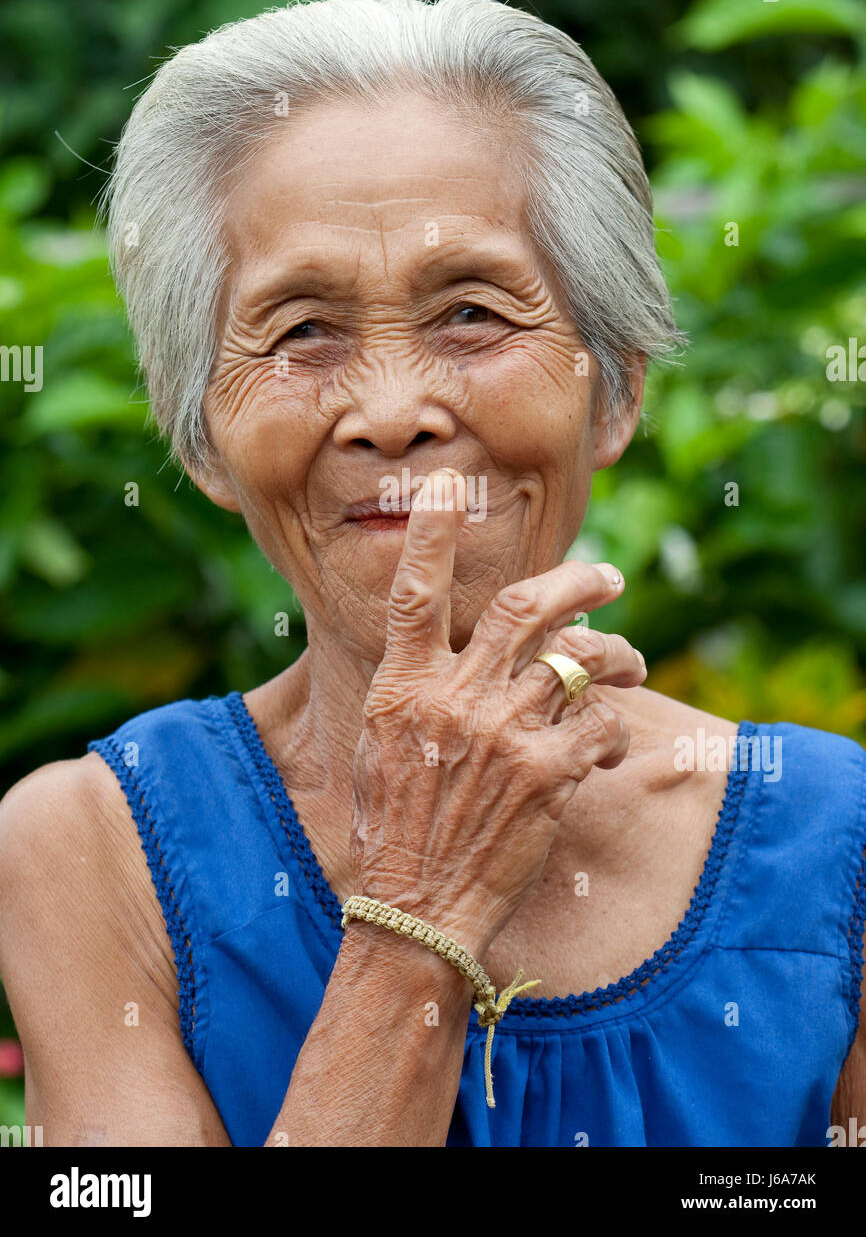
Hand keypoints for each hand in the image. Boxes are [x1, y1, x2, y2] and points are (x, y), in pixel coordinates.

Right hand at [348, 468, 644, 960]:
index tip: (446, 486)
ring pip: (581, 660)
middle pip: (528, 607)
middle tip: (609, 577)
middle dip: (580, 580)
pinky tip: (603, 745)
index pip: (415, 593)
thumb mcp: (382, 748)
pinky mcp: (549, 775)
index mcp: (404, 688)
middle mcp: (455, 699)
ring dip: (616, 655)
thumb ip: (418, 690)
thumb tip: (456, 646)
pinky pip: (601, 724)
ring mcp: (504, 734)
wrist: (416, 909)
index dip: (431, 533)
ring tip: (630, 661)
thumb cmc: (393, 831)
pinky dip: (610, 728)